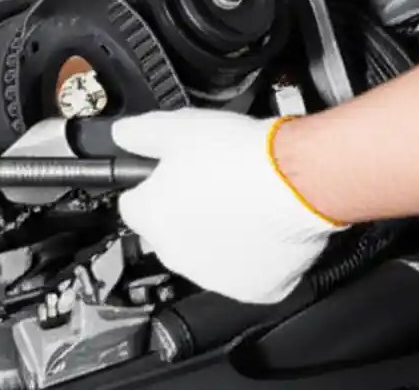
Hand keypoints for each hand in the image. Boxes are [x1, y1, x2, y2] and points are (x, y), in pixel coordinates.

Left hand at [114, 109, 347, 303]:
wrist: (296, 180)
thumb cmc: (239, 155)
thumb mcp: (178, 128)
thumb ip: (139, 134)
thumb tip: (122, 136)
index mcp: (150, 218)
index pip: (134, 205)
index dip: (154, 186)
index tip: (173, 175)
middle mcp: (174, 255)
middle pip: (170, 233)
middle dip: (185, 214)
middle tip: (215, 184)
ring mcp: (214, 277)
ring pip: (206, 257)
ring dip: (217, 238)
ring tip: (243, 204)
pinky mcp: (253, 290)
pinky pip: (247, 276)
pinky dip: (254, 259)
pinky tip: (264, 232)